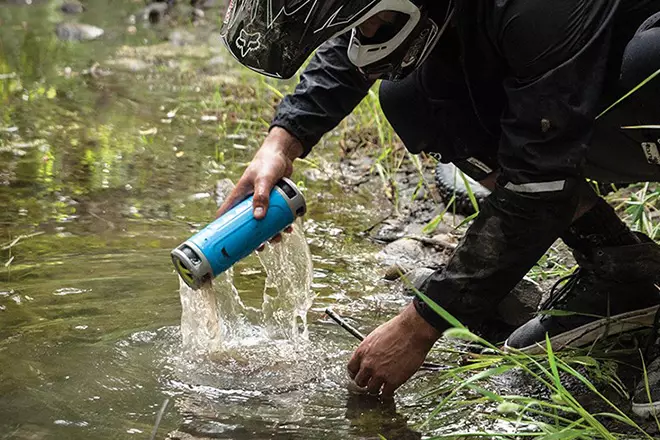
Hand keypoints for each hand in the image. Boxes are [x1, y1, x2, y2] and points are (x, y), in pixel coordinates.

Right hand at [216, 127, 302, 245]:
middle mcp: (248, 201)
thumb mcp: (264, 179)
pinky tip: (289, 227)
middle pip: (246, 224)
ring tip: (279, 239)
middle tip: (260, 247)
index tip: (226, 245)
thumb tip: (258, 218)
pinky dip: (281, 223)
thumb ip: (262, 196)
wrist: (282, 153)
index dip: (223, 231)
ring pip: (262, 222)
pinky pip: (275, 216)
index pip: (224, 215)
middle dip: (252, 237)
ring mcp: (260, 201)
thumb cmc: (268, 162)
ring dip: (270, 232)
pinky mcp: (273, 201)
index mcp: (238, 196)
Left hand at [347, 303, 440, 396]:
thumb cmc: (397, 330)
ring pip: (371, 390)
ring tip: (381, 386)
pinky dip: (387, 394)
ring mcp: (380, 374)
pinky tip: (390, 390)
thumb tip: (369, 357)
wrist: (412, 331)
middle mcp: (368, 364)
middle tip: (371, 382)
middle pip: (359, 381)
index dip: (356, 373)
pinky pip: (385, 394)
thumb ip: (369, 350)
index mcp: (362, 351)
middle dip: (365, 382)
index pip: (351, 368)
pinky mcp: (393, 381)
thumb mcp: (375, 337)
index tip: (360, 375)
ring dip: (376, 389)